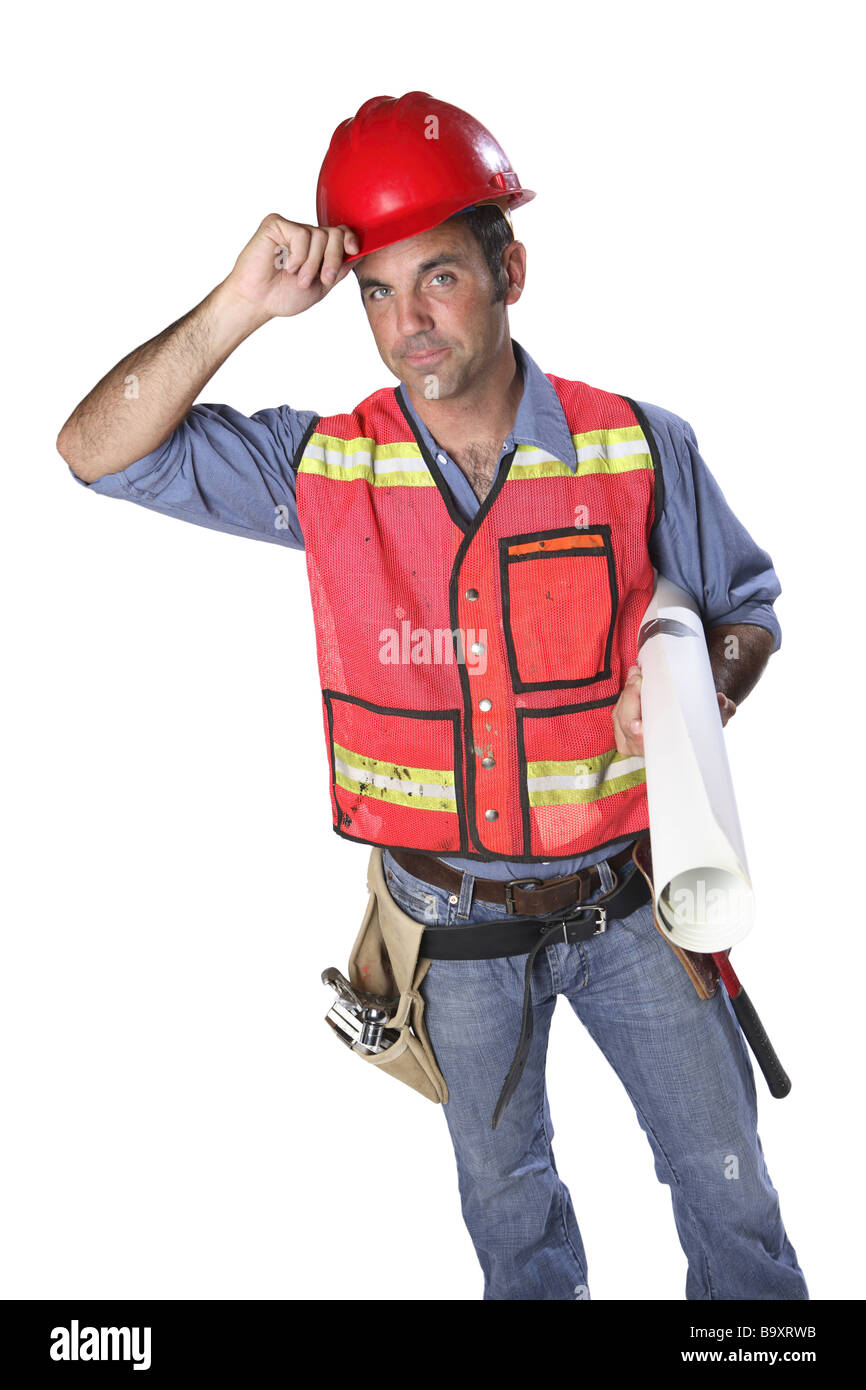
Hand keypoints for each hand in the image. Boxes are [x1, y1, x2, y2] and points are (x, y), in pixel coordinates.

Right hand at [222, 213, 358, 320]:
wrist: (258, 302)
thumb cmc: (283, 296)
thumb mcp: (321, 286)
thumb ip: (339, 269)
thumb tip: (360, 254)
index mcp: (316, 249)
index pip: (340, 233)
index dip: (350, 238)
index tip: (352, 250)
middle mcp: (304, 236)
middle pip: (334, 233)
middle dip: (332, 258)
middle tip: (323, 278)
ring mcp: (290, 229)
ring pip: (318, 235)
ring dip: (312, 263)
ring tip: (298, 278)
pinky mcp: (275, 225)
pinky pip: (300, 234)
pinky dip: (298, 255)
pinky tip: (286, 265)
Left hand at [612, 665, 736, 756]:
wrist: (691, 713)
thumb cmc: (702, 718)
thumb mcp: (717, 714)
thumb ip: (723, 708)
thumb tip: (722, 700)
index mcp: (663, 751)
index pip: (644, 747)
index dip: (638, 738)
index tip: (638, 726)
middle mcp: (644, 748)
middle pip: (626, 727)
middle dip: (630, 702)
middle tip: (639, 679)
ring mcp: (631, 737)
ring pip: (620, 716)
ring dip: (628, 694)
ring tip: (639, 675)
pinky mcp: (624, 722)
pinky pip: (618, 708)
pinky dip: (626, 692)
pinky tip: (635, 677)